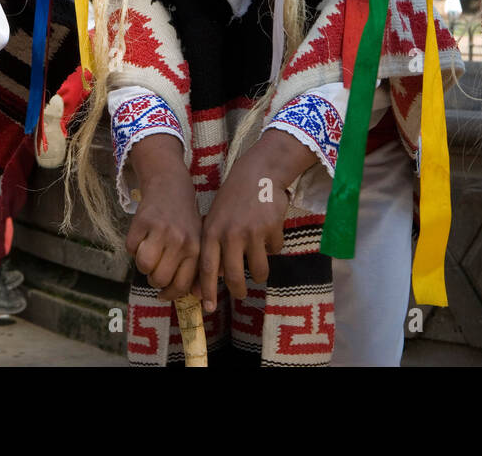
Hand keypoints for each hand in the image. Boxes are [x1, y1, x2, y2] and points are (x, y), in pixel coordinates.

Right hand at [126, 134, 201, 300]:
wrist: (169, 184)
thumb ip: (196, 269)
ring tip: (148, 254)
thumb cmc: (184, 219)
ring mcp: (160, 231)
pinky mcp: (142, 222)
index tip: (163, 294)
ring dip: (143, 265)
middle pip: (160, 279)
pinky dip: (132, 247)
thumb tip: (197, 298)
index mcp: (195, 248)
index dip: (170, 294)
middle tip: (156, 269)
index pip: (182, 285)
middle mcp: (180, 240)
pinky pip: (130, 249)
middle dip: (154, 279)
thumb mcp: (197, 240)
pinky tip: (141, 238)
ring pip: (143, 266)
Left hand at [198, 128, 314, 310]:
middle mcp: (231, 234)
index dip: (207, 291)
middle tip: (241, 295)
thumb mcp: (215, 219)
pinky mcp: (272, 228)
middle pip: (234, 276)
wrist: (258, 172)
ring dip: (260, 274)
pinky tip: (269, 235)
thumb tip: (211, 278)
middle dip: (238, 290)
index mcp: (212, 232)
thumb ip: (213, 246)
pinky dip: (273, 247)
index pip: (207, 268)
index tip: (208, 308)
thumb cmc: (232, 199)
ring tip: (259, 271)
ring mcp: (252, 232)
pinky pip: (274, 250)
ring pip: (259, 269)